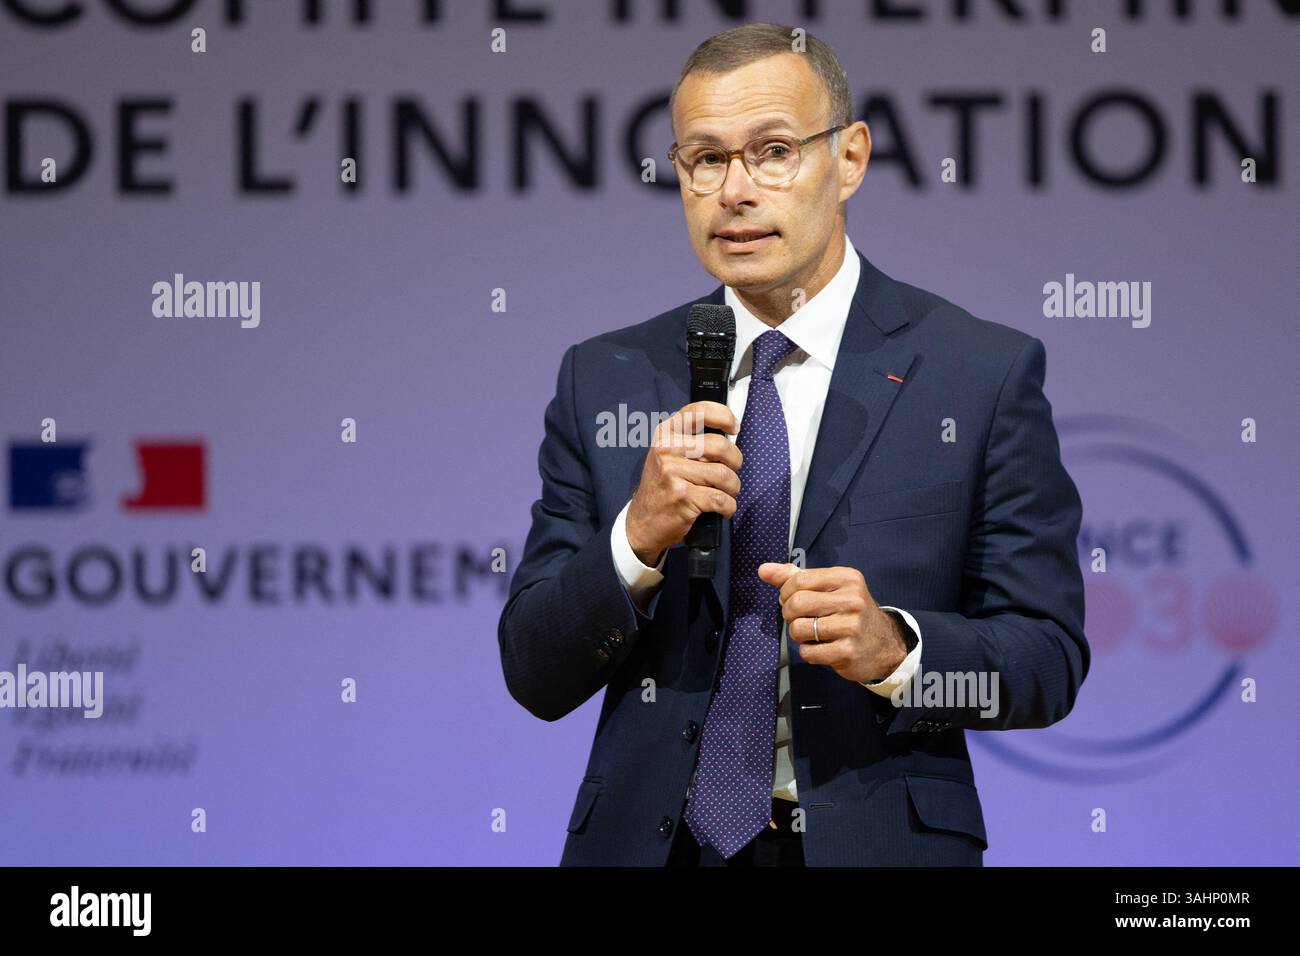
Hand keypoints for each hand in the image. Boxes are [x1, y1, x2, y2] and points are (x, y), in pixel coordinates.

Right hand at [624, 401, 741, 565]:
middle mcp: (667, 449)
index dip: (724, 416)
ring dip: (733, 488)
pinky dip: (729, 507)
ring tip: (727, 493)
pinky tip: (723, 509)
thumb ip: (691, 441)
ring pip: (724, 475)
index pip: (700, 411)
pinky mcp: (683, 496)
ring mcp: (673, 473)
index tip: (734, 428)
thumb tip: (729, 435)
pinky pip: (721, 499)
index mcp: (665, 434)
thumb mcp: (667, 456)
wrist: (642, 523)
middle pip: (720, 446)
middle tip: (732, 470)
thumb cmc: (662, 488)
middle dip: (735, 461)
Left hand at [757, 563, 908, 682]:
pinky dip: (808, 651)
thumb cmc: (850, 613)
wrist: (885, 645)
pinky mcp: (847, 651)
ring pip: (798, 629)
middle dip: (789, 614)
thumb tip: (763, 570)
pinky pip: (808, 652)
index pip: (799, 580)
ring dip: (798, 634)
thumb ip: (795, 577)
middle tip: (799, 618)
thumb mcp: (830, 588)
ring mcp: (851, 627)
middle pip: (796, 604)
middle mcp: (852, 599)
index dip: (786, 592)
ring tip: (812, 633)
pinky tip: (821, 647)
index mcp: (847, 578)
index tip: (792, 599)